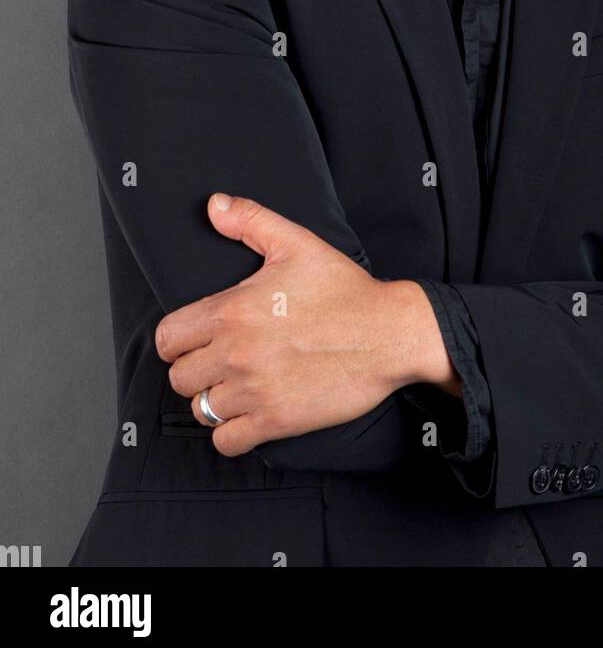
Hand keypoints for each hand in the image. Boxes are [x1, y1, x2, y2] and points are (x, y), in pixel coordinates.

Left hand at [153, 193, 452, 456]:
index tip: (194, 339)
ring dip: (213, 399)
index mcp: (232, 311)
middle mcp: (236, 353)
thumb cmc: (345, 290)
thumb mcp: (297, 243)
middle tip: (218, 361)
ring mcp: (255, 390)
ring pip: (201, 409)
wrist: (389, 333)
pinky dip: (231, 432)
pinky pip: (227, 441)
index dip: (177, 339)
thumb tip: (214, 205)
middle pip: (179, 377)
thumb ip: (250, 220)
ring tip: (234, 386)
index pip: (169, 338)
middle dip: (194, 368)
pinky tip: (247, 414)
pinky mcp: (276, 421)